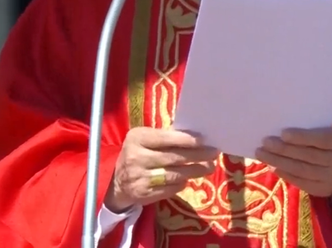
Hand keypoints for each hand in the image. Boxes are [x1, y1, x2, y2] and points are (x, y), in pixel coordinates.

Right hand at [105, 127, 219, 212]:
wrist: (117, 181)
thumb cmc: (137, 153)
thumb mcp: (144, 139)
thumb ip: (164, 137)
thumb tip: (195, 137)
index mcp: (137, 138)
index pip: (164, 138)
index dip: (185, 140)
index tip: (203, 140)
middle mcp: (136, 157)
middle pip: (173, 157)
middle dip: (197, 156)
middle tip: (214, 154)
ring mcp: (140, 177)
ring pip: (174, 174)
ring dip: (194, 171)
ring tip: (208, 167)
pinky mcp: (144, 194)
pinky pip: (170, 188)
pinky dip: (182, 183)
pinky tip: (189, 178)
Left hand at [255, 127, 331, 200]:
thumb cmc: (329, 140)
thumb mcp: (328, 130)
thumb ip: (311, 129)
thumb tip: (281, 131)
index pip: (321, 139)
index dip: (302, 137)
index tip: (283, 133)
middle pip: (308, 156)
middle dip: (284, 149)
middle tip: (265, 142)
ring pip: (302, 170)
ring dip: (279, 162)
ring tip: (262, 154)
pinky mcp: (323, 190)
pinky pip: (301, 182)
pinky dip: (285, 174)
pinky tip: (273, 166)